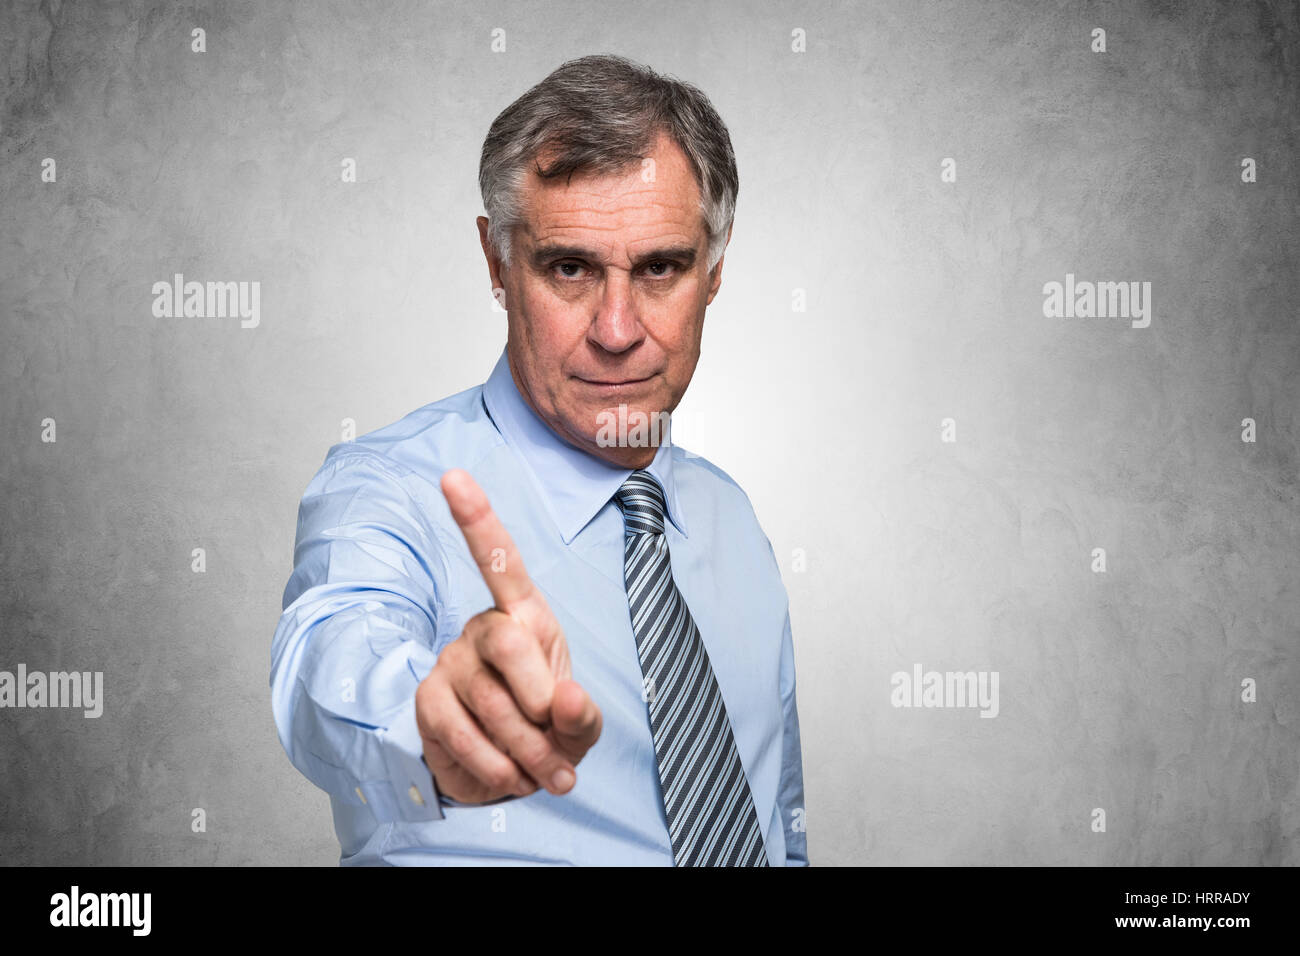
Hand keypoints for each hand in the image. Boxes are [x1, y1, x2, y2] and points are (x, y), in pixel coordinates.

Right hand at [415, 468, 602, 803]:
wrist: (507, 772)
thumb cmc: (548, 729)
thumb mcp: (579, 723)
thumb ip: (582, 714)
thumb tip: (565, 701)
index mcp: (524, 616)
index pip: (499, 561)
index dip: (476, 519)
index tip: (452, 476)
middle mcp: (481, 629)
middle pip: (507, 643)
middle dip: (541, 702)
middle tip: (559, 742)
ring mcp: (449, 665)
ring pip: (490, 702)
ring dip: (528, 752)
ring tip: (546, 774)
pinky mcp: (428, 704)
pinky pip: (461, 736)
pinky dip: (495, 769)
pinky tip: (510, 778)